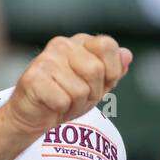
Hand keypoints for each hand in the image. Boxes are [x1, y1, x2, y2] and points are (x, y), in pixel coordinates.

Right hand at [1, 34, 130, 140]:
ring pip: (80, 90)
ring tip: (63, 104)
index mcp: (78, 42)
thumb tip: (127, 55)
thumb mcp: (95, 86)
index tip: (98, 84)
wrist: (32, 117)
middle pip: (96, 70)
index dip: (111, 71)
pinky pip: (63, 100)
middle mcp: (61, 44)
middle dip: (92, 94)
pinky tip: (51, 107)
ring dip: (76, 105)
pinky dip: (61, 111)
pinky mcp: (33, 78)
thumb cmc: (64, 99)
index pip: (107, 45)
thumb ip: (113, 70)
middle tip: (77, 99)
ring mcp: (45, 60)